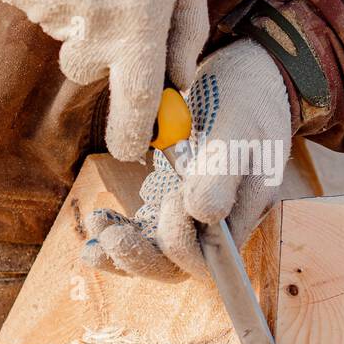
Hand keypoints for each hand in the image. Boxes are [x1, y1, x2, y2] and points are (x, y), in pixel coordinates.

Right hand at [0, 0, 207, 161]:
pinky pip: (30, 4)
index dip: (133, 136)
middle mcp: (93, 29)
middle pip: (89, 71)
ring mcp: (49, 11)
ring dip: (75, 12)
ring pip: (61, 35)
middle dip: (102, 49)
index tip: (132, 149)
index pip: (137, 106)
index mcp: (140, 28)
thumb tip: (181, 81)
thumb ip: (188, 31)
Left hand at [82, 39, 291, 279]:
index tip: (168, 199)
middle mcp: (221, 223)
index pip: (212, 259)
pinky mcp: (175, 203)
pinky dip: (122, 233)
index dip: (183, 245)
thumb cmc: (247, 99)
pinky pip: (148, 232)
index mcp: (244, 212)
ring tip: (97, 227)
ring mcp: (196, 215)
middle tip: (111, 235)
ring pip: (160, 254)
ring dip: (125, 250)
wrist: (245, 77)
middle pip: (181, 266)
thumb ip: (221, 173)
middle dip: (143, 257)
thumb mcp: (237, 128)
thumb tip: (202, 215)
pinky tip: (97, 223)